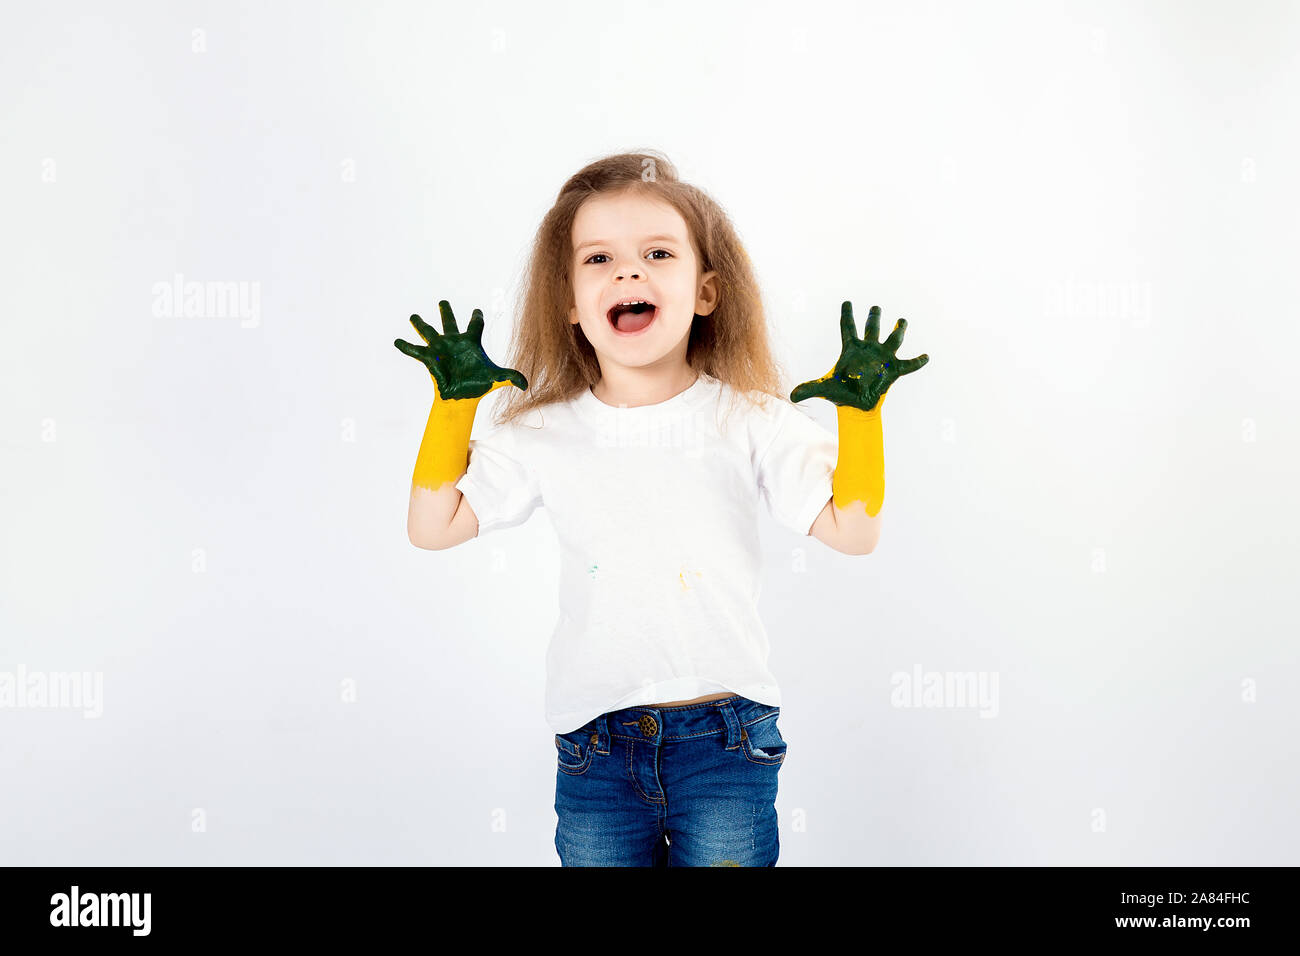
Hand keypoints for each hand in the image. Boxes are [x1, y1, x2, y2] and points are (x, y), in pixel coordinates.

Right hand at [394, 300, 527, 400]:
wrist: (462, 398)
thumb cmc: (478, 386)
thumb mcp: (497, 378)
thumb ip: (512, 377)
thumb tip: (527, 385)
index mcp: (470, 342)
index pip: (475, 325)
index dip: (476, 317)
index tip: (476, 311)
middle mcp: (454, 342)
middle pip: (450, 322)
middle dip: (446, 311)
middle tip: (443, 301)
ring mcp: (441, 349)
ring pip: (429, 332)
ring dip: (420, 324)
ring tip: (413, 316)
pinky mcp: (430, 358)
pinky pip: (416, 351)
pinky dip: (406, 346)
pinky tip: (396, 341)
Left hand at [790, 302, 928, 410]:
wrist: (856, 407)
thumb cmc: (841, 395)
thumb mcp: (825, 389)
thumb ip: (808, 389)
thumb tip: (791, 396)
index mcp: (851, 350)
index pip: (847, 328)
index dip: (847, 315)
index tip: (846, 302)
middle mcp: (868, 350)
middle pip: (871, 328)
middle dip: (874, 317)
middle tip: (875, 307)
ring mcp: (882, 358)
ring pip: (893, 339)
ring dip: (898, 330)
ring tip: (902, 320)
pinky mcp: (893, 370)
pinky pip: (908, 364)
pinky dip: (918, 361)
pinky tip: (926, 356)